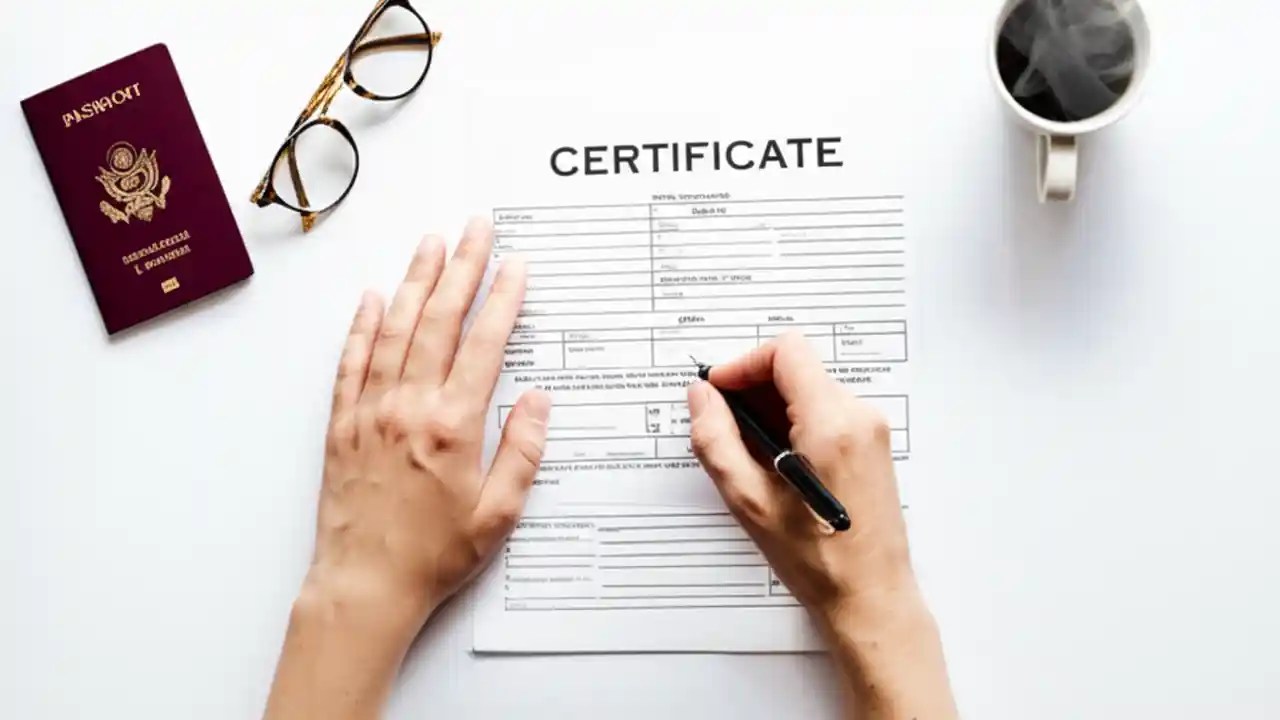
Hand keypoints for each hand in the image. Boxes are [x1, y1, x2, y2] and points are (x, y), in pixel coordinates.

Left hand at [305, 219, 548, 634]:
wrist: (364, 586)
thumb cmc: (432, 556)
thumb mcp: (498, 514)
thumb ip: (521, 452)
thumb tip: (536, 401)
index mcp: (453, 426)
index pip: (484, 344)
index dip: (503, 299)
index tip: (515, 266)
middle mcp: (409, 407)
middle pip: (438, 320)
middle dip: (462, 268)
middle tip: (476, 229)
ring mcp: (370, 411)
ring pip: (394, 329)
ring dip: (414, 281)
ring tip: (431, 244)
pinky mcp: (342, 424)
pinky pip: (351, 361)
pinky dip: (361, 325)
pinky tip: (371, 298)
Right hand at [688, 332, 955, 718]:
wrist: (871, 596)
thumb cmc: (820, 561)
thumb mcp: (750, 501)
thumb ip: (717, 440)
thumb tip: (701, 397)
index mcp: (832, 423)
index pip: (785, 352)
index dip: (743, 365)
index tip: (718, 390)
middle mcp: (859, 417)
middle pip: (796, 368)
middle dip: (753, 389)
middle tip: (724, 426)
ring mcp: (870, 430)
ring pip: (808, 389)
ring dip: (772, 409)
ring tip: (750, 456)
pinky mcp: (872, 444)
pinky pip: (825, 412)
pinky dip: (794, 423)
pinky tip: (776, 464)